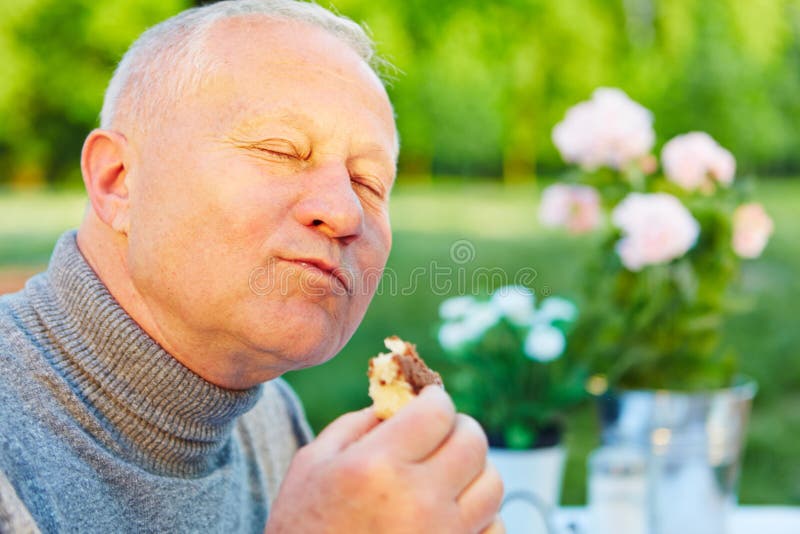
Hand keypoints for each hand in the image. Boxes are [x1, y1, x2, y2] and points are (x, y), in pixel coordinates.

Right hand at [265, 386, 503, 533]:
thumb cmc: (301, 526)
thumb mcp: (313, 463)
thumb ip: (358, 423)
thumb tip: (401, 402)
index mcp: (377, 467)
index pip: (438, 412)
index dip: (436, 399)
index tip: (429, 401)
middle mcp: (417, 501)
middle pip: (473, 442)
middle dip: (459, 427)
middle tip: (442, 431)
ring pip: (492, 483)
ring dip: (473, 469)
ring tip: (447, 472)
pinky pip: (495, 528)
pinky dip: (481, 515)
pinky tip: (452, 513)